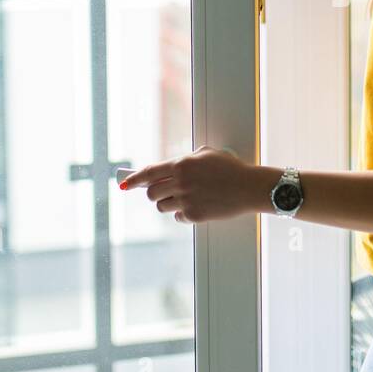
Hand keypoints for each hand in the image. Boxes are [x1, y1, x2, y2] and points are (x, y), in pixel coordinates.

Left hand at [119, 146, 264, 224]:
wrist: (249, 187)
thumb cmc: (230, 168)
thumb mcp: (207, 154)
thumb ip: (184, 160)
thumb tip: (165, 168)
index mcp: (181, 165)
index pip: (148, 173)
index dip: (133, 180)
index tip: (123, 185)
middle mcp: (180, 183)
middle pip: (151, 193)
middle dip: (155, 192)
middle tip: (164, 191)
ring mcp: (186, 200)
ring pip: (162, 206)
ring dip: (169, 203)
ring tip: (185, 197)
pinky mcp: (194, 215)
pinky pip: (178, 217)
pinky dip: (183, 213)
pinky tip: (198, 205)